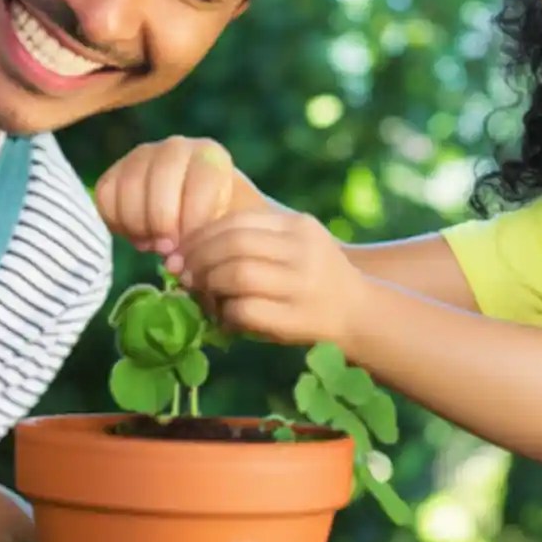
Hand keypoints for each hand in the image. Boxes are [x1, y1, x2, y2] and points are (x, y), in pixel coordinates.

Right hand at [95, 136, 264, 256]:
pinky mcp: (114, 172)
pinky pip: (106, 196)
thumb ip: (222, 239)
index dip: (193, 219)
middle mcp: (176, 148)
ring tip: (153, 245)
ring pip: (130, 187)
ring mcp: (142, 156)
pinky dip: (117, 223)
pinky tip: (138, 236)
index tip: (191, 247)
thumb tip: (180, 262)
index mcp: (211, 155)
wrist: (195, 217)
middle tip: (166, 250)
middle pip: (162, 178)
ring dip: (139, 225)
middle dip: (162, 221)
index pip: (200, 180)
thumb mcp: (234, 228)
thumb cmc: (218, 224)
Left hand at [179, 210, 366, 346]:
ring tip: (203, 296)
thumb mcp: (294, 247)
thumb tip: (187, 252)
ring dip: (209, 286)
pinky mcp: (297, 319)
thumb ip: (253, 242)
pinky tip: (225, 319)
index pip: (237, 221)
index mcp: (299, 226)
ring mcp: (302, 284)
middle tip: (183, 276)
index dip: (201, 236)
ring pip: (237, 275)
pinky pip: (245, 310)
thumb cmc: (314, 281)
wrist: (359, 315)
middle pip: (233, 245)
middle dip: (199, 260)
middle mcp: (303, 250)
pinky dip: (226, 314)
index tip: (182, 253)